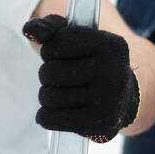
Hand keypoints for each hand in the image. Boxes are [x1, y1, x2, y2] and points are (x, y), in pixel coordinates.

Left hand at [23, 14, 139, 142]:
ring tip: (62, 93)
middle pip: (49, 72)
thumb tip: (29, 31)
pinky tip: (57, 111)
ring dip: (48, 95)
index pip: (57, 43)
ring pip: (48, 97)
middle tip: (61, 77)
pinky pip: (50, 119)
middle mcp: (115, 73)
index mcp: (112, 46)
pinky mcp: (100, 126)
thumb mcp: (82, 39)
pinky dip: (46, 115)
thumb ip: (52, 27)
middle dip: (47, 74)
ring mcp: (109, 102)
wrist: (125, 99)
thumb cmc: (96, 64)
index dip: (51, 49)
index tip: (62, 54)